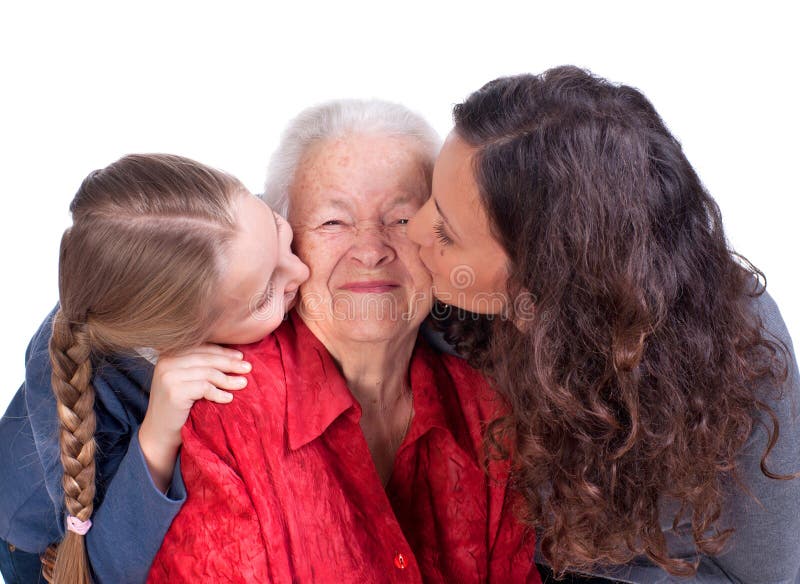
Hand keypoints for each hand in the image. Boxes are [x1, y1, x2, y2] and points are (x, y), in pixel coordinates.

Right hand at [138, 344, 251, 490]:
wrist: (159, 433)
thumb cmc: (179, 406)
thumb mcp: (187, 380)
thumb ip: (201, 366)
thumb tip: (236, 356)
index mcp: (169, 354)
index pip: (201, 348)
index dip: (223, 352)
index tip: (241, 357)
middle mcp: (166, 362)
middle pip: (206, 358)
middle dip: (229, 363)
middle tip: (248, 368)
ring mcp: (168, 376)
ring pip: (207, 373)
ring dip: (228, 379)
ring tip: (243, 383)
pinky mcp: (174, 391)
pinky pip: (204, 388)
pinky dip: (219, 393)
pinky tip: (229, 398)